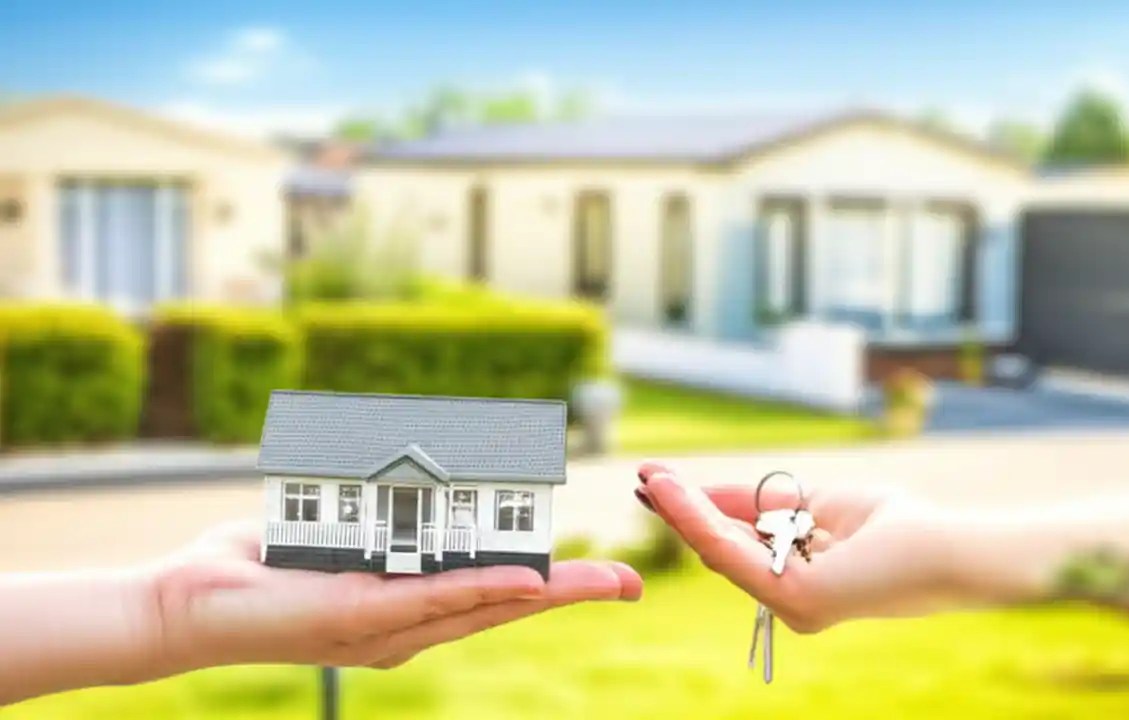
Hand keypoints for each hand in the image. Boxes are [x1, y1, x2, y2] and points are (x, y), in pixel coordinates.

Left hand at [143, 522, 641, 676]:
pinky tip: (526, 582)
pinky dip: (485, 589)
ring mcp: (386, 630)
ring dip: (546, 593)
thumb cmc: (259, 564)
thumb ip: (382, 511)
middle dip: (570, 595)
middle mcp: (405, 628)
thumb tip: (417, 467)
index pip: (490, 593)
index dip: (547, 584)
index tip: (598, 576)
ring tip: (602, 582)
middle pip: (503, 605)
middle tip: (628, 585)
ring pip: (483, 605)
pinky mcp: (359, 620)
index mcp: (406, 608)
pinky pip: (434, 601)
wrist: (189, 600)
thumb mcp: (335, 530)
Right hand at [634, 462, 960, 632]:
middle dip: (681, 510)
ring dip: (683, 512)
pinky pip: (736, 554)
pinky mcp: (797, 598)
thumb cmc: (900, 528)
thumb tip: (712, 494)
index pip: (736, 542)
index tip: (661, 481)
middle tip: (645, 478)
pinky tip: (679, 495)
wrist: (949, 548)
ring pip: (720, 550)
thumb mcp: (819, 503)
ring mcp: (791, 603)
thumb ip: (767, 502)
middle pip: (720, 547)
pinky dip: (702, 521)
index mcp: (794, 580)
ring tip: (653, 480)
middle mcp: (788, 598)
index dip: (697, 510)